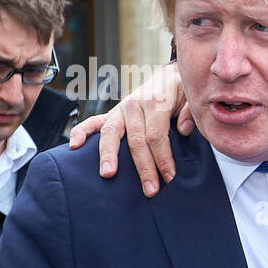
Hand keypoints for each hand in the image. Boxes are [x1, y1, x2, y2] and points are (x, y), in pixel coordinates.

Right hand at [67, 61, 189, 197]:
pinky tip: (74, 145)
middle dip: (143, 167)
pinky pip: (93, 122)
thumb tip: (182, 130)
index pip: (156, 135)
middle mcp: (134, 105)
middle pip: (135, 140)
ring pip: (111, 133)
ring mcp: (120, 110)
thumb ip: (190, 113)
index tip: (169, 177)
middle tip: (150, 190)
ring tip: (108, 174)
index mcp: (155, 102)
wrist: (169, 77)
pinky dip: (81, 132)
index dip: (163, 158)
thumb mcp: (192, 97)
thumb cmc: (182, 92)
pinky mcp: (112, 114)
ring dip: (108, 155)